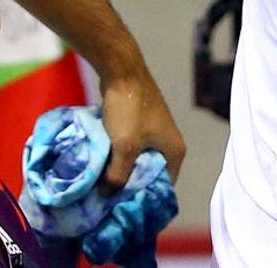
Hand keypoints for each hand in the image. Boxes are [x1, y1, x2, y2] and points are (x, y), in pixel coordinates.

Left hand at [100, 71, 185, 187]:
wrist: (120, 68)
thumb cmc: (128, 108)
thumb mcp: (124, 147)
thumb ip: (118, 174)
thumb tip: (108, 195)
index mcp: (175, 152)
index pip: (163, 186)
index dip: (144, 198)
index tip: (124, 207)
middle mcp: (169, 143)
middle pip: (150, 173)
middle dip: (130, 184)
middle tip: (110, 196)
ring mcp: (154, 131)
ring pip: (137, 159)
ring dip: (120, 167)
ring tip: (103, 180)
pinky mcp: (139, 122)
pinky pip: (129, 146)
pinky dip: (117, 153)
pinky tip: (101, 160)